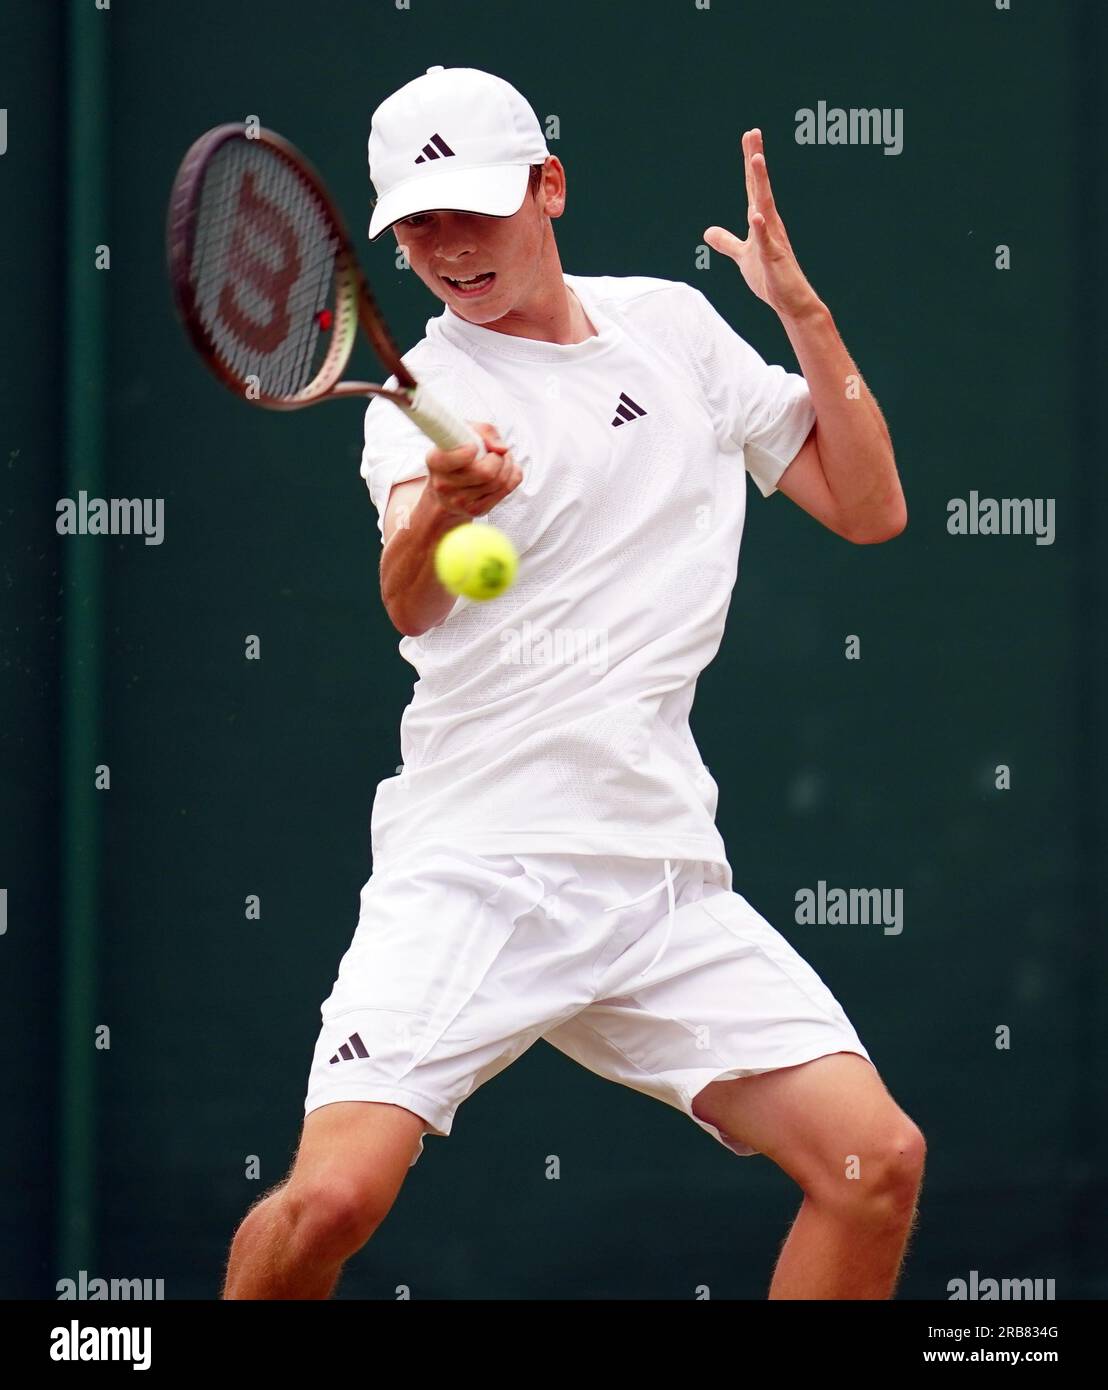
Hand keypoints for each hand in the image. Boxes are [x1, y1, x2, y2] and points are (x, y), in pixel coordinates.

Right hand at [425, 421, 521, 519]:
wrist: (449, 485)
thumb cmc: (458, 451)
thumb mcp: (465, 431)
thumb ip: (485, 431)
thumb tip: (502, 449)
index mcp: (436, 461)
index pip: (458, 458)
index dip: (471, 450)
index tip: (474, 446)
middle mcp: (443, 484)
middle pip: (486, 473)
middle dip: (499, 458)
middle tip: (496, 452)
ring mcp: (459, 501)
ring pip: (499, 482)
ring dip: (508, 465)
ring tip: (502, 458)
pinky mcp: (475, 510)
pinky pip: (506, 490)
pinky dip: (512, 476)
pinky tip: (506, 470)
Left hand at [704, 129, 821, 320]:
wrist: (790, 301)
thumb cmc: (770, 277)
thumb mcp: (742, 257)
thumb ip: (727, 242)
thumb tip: (708, 232)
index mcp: (761, 221)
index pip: (753, 187)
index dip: (750, 163)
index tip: (749, 137)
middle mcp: (769, 223)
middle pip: (759, 187)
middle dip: (756, 161)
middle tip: (753, 133)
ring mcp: (772, 239)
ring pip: (765, 206)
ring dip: (761, 184)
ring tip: (757, 160)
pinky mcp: (774, 258)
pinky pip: (766, 241)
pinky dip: (760, 227)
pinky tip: (755, 214)